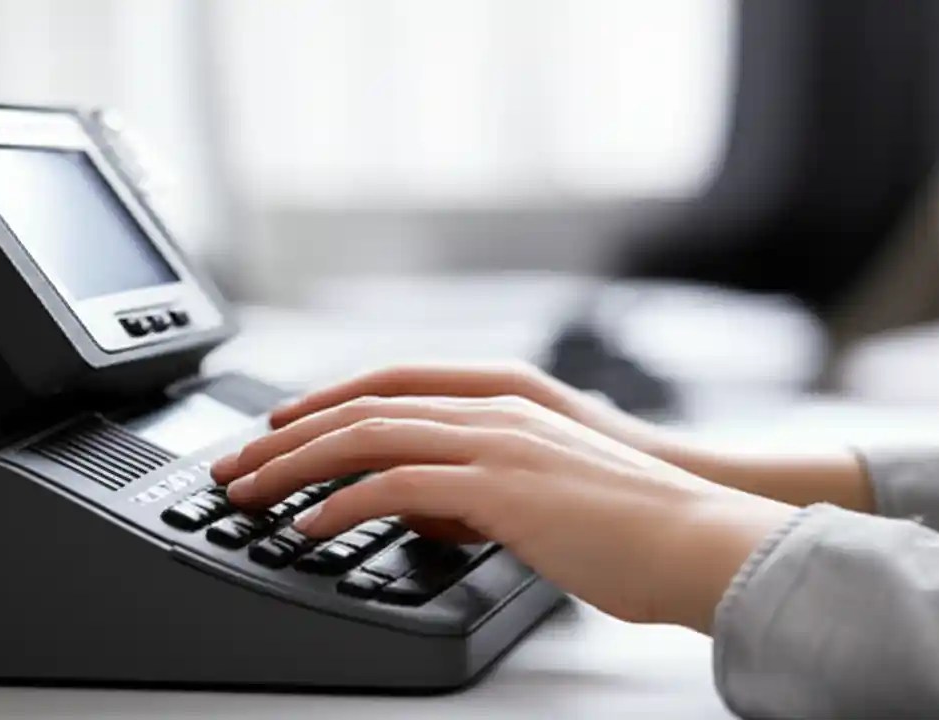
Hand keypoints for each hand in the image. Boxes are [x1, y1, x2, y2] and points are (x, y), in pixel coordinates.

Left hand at [211, 391, 795, 630]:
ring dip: (295, 466)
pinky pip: (394, 484)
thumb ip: (476, 489)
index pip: (391, 386)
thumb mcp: (542, 492)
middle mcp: (492, 409)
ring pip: (366, 437)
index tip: (280, 427)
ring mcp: (496, 442)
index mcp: (504, 402)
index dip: (326, 402)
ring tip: (251, 493)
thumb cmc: (633, 523)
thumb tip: (418, 506)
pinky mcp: (500, 486)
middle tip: (239, 464)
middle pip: (363, 406)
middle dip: (289, 436)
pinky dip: (339, 502)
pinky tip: (308, 524)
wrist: (699, 536)